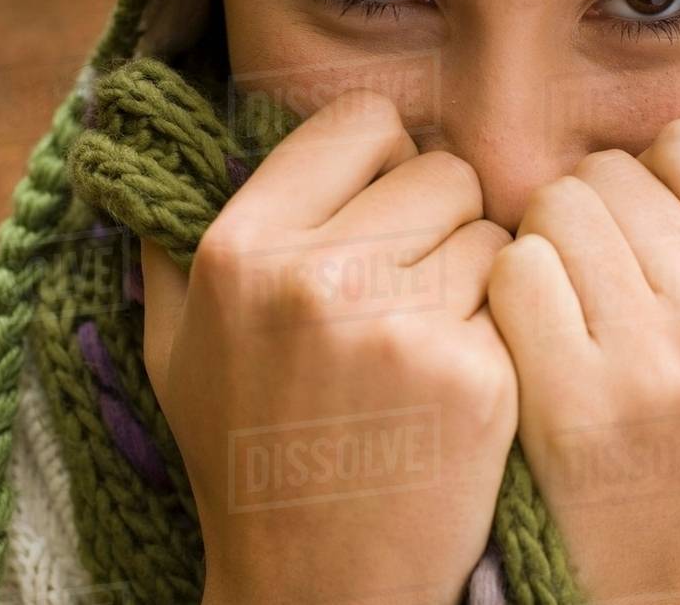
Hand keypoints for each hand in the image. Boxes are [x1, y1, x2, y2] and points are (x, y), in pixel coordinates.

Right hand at [141, 89, 519, 604]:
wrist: (312, 584)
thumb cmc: (243, 455)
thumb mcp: (173, 347)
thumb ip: (170, 240)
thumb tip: (164, 144)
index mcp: (242, 250)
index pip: (361, 121)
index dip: (381, 156)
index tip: (380, 199)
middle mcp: (319, 276)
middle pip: (443, 170)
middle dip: (436, 216)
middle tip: (409, 278)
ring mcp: (402, 328)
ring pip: (492, 232)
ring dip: (472, 273)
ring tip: (427, 336)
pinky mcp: (476, 379)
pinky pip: (516, 302)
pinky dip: (497, 332)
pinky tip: (453, 383)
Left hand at [485, 116, 679, 603]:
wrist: (657, 561)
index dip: (659, 170)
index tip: (650, 215)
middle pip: (612, 174)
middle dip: (595, 205)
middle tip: (595, 258)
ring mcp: (645, 362)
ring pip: (555, 208)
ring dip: (546, 237)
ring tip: (564, 287)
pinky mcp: (565, 394)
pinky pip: (513, 267)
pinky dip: (510, 284)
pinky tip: (529, 322)